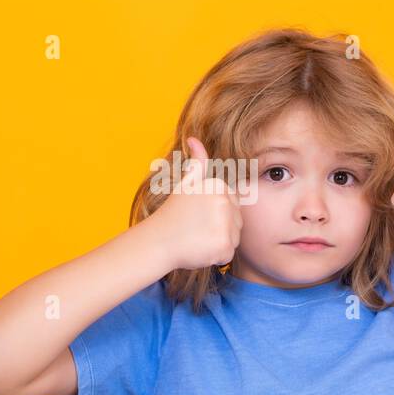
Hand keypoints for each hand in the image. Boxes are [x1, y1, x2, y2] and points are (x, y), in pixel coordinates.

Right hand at [146, 136, 243, 270]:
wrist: (157, 241)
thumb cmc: (172, 214)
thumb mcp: (185, 184)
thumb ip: (197, 163)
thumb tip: (194, 138)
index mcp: (218, 186)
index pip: (233, 203)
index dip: (216, 213)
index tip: (198, 216)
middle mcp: (225, 203)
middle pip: (237, 221)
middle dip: (221, 228)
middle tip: (197, 228)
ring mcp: (226, 225)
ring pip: (234, 238)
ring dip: (219, 242)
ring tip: (197, 238)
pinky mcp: (225, 246)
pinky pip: (228, 253)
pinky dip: (216, 256)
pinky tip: (199, 249)